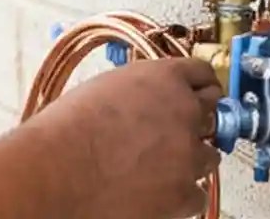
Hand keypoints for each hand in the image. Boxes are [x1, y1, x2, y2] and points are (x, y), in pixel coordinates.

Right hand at [26, 57, 222, 218]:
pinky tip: (156, 193)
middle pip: (212, 112)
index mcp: (164, 78)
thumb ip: (139, 90)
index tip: (202, 93)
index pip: (201, 74)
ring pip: (208, 155)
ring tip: (157, 168)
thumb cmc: (67, 132)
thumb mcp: (106, 88)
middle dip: (198, 122)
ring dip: (189, 160)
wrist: (56, 173)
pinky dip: (181, 196)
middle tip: (179, 134)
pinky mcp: (184, 193)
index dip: (200, 86)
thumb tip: (147, 102)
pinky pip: (197, 194)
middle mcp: (184, 110)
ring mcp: (189, 153)